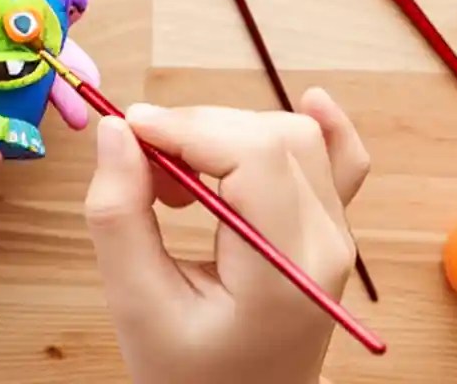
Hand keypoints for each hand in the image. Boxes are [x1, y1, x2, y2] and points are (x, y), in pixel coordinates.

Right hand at [86, 90, 369, 383]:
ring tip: (174, 185)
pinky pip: (340, 161)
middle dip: (196, 129)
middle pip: (274, 136)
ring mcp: (336, 237)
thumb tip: (117, 131)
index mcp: (283, 271)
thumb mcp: (137, 307)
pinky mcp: (329, 230)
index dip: (186, 126)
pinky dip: (319, 127)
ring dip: (225, 135)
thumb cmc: (189, 377)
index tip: (128, 130)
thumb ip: (121, 216)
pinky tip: (310, 100)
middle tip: (137, 165)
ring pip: (295, 137)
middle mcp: (325, 245)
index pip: (253, 155)